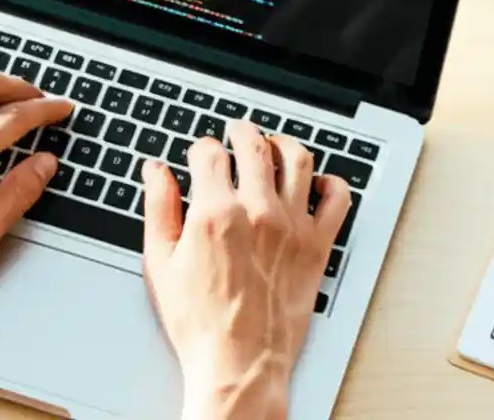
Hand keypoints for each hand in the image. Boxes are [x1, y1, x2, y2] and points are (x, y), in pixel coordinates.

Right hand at [142, 123, 351, 419]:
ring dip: (284, 143)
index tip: (200, 153)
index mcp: (215, 213)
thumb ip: (159, 208)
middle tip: (237, 131)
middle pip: (255, 145)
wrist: (238, 362)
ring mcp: (292, 226)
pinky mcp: (318, 245)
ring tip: (274, 145)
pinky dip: (331, 182)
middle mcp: (257, 211)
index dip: (201, 147)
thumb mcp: (160, 262)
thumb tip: (155, 171)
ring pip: (298, 159)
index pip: (210, 153)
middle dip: (242, 131)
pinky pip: (337, 199)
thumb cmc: (199, 322)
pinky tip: (316, 182)